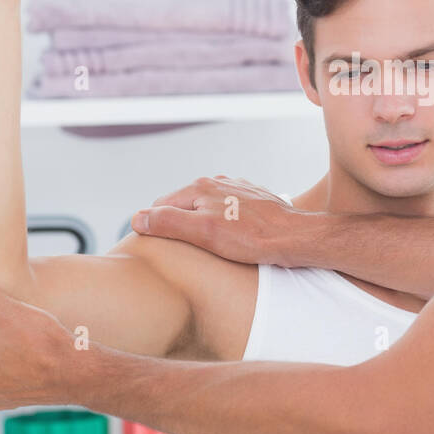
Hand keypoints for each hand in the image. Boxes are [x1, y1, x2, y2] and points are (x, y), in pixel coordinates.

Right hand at [132, 175, 305, 266]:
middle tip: (187, 252)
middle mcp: (217, 182)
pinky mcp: (252, 199)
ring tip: (211, 248)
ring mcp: (236, 189)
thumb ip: (169, 223)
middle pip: (183, 206)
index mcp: (199, 187)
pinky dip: (223, 224)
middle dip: (180, 226)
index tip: (162, 250)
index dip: (157, 228)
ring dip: (202, 225)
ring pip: (205, 208)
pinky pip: (227, 211)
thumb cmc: (250, 239)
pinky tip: (232, 239)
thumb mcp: (204, 234)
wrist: (295, 237)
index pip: (161, 207)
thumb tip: (138, 219)